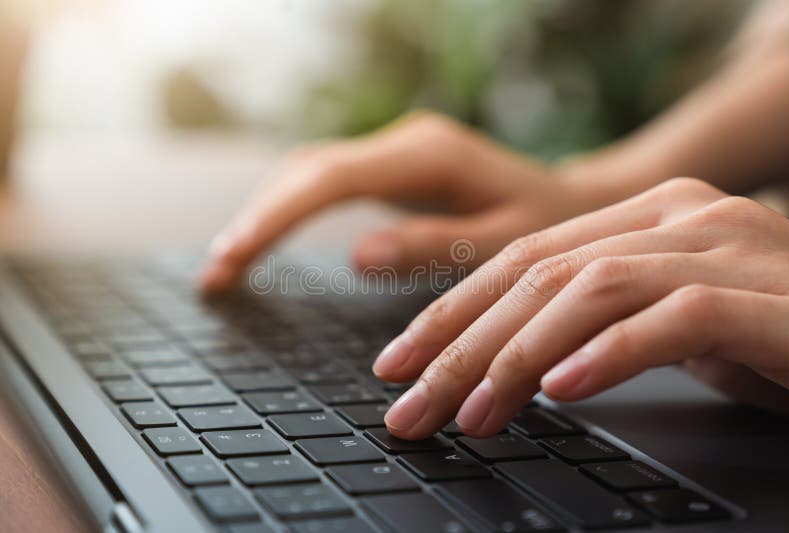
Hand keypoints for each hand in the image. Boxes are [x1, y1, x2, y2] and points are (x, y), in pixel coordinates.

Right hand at [199, 112, 598, 293]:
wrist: (572, 202)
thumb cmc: (549, 228)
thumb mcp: (507, 245)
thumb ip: (436, 247)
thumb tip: (355, 254)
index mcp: (428, 156)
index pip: (331, 177)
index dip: (276, 216)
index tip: (234, 254)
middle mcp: (405, 143)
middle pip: (308, 170)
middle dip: (257, 218)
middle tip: (215, 274)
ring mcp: (395, 153)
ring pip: (308, 173)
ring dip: (263, 213)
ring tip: (225, 266)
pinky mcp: (390, 169)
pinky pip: (324, 184)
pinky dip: (287, 212)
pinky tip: (264, 239)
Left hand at [375, 177, 788, 438]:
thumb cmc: (774, 334)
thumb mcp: (669, 323)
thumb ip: (600, 322)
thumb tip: (516, 367)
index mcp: (647, 216)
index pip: (523, 259)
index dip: (452, 312)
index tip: (400, 363)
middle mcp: (680, 216)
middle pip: (539, 275)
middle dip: (462, 345)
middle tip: (411, 402)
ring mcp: (726, 247)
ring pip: (590, 289)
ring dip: (517, 355)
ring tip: (473, 412)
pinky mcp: (768, 297)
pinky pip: (674, 317)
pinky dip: (611, 352)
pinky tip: (562, 389)